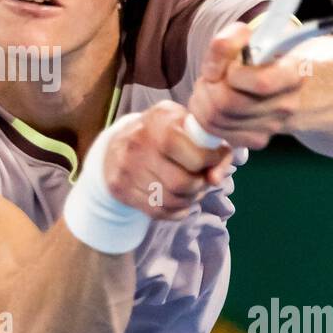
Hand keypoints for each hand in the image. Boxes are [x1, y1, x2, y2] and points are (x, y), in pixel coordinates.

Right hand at [102, 101, 233, 220]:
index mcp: (159, 122)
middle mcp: (138, 144)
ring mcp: (126, 168)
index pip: (192, 155)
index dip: (209, 162)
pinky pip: (157, 211)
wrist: (117, 144)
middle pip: (182, 183)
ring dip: (189, 199)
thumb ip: (211, 144)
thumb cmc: (162, 133)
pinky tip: (177, 199)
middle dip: (200, 185)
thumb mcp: (186, 125)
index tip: (213, 160)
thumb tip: (216, 178)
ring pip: (171, 201)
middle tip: (202, 179)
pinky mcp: (120, 189)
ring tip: (191, 188)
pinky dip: (175, 210)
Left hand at [186, 21, 303, 150]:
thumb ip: (230, 41)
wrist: (286, 80)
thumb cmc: (264, 55)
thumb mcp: (251, 37)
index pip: (261, 83)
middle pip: (227, 103)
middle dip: (207, 86)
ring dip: (202, 100)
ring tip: (210, 87)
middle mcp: (287, 104)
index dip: (232, 74)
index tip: (228, 65)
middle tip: (210, 75)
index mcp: (293, 74)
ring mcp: (273, 126)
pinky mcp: (258, 140)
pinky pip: (218, 133)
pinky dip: (207, 117)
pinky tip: (214, 103)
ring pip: (217, 120)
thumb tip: (213, 64)